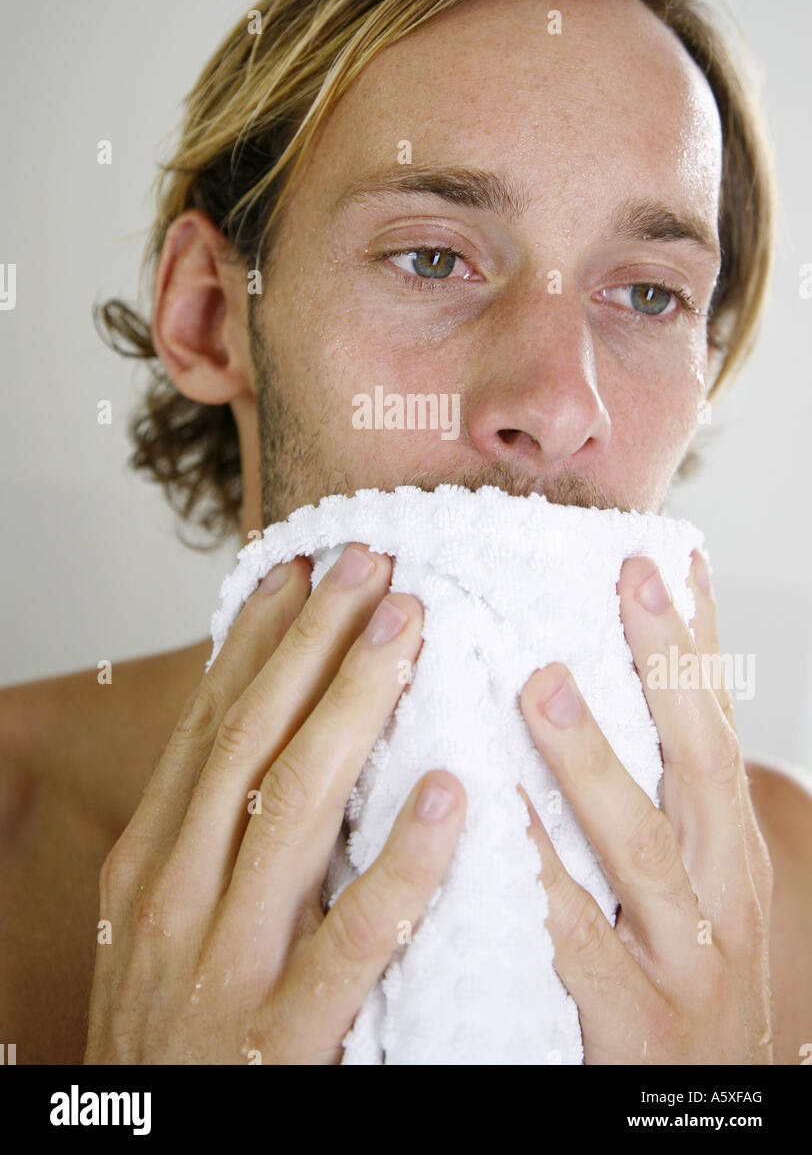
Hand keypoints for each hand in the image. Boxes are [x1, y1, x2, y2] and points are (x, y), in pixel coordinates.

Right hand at [83, 544, 465, 1064]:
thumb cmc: (173, 1039)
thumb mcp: (163, 928)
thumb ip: (215, 841)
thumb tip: (281, 740)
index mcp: (149, 866)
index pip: (211, 729)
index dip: (258, 642)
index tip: (304, 564)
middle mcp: (172, 898)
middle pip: (253, 742)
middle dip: (312, 644)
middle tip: (373, 561)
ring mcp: (220, 966)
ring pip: (293, 808)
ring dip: (353, 707)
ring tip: (410, 628)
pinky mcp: (278, 1041)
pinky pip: (352, 939)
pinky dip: (401, 864)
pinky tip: (449, 797)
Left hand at [516, 549, 773, 1064]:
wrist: (706, 1127)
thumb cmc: (681, 992)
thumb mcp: (691, 894)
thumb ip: (650, 807)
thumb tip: (585, 695)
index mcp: (728, 851)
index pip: (715, 728)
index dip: (698, 643)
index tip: (670, 559)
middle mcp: (721, 893)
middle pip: (698, 760)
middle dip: (666, 665)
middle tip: (628, 577)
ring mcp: (685, 959)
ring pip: (640, 841)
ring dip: (592, 756)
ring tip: (541, 678)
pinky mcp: (633, 1022)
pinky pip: (576, 935)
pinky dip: (538, 873)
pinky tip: (496, 818)